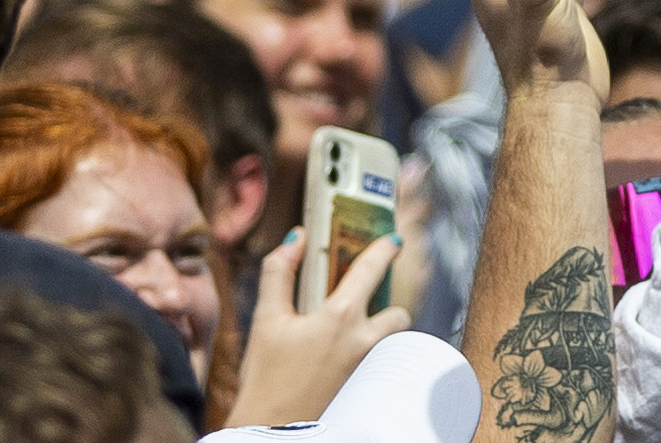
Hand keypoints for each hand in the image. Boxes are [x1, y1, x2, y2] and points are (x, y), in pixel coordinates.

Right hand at [224, 230, 408, 427]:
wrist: (271, 429)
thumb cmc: (266, 377)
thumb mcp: (266, 319)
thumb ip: (278, 273)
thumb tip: (295, 237)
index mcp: (340, 316)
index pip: (371, 271)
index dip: (384, 251)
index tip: (394, 239)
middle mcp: (362, 338)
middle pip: (394, 310)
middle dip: (389, 297)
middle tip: (377, 284)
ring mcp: (365, 363)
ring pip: (390, 337)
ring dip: (383, 324)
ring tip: (357, 317)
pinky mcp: (360, 382)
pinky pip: (379, 355)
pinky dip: (372, 344)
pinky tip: (345, 346)